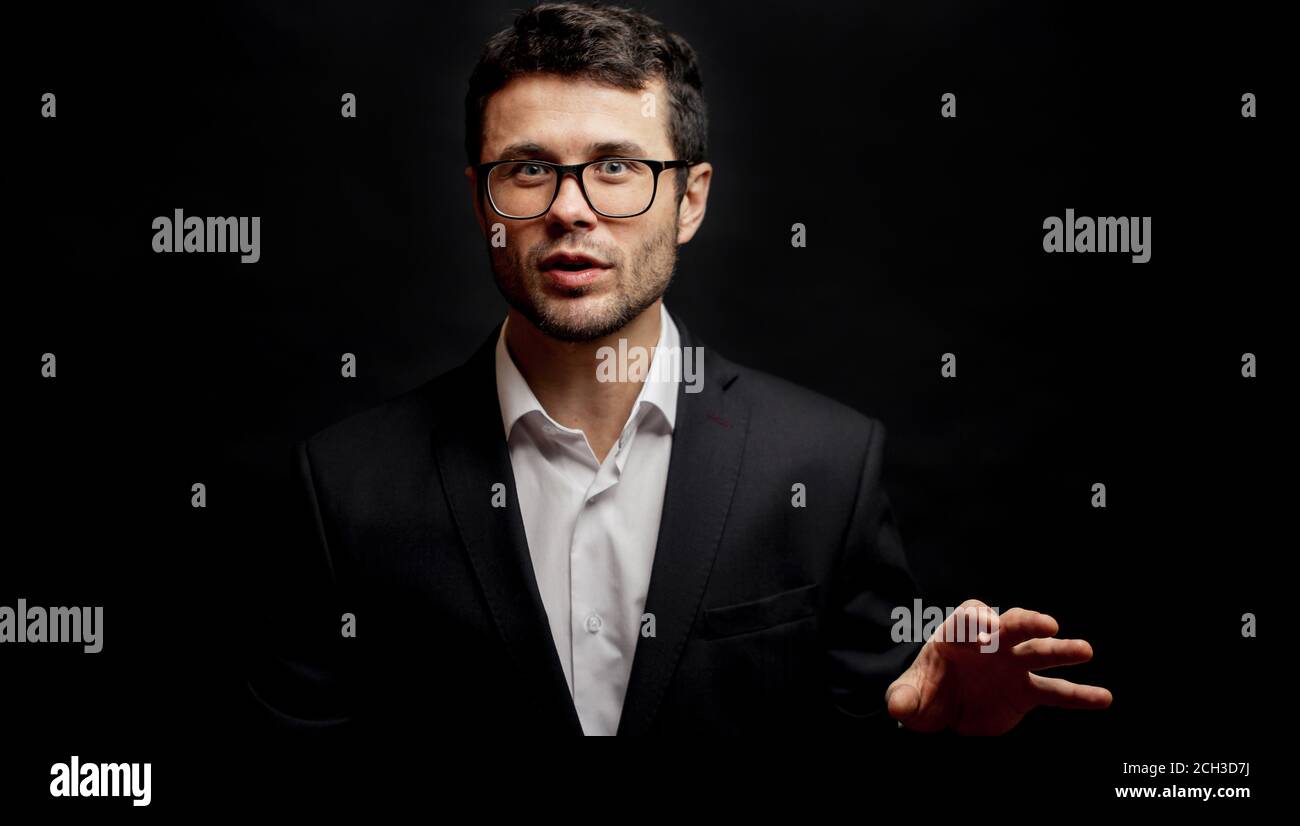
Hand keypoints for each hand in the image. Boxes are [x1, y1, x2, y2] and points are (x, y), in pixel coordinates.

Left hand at [885, 599, 1112, 734]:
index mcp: (957, 636)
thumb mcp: (909, 697)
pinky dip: (1079, 694)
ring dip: (1061, 649)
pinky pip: (1055, 691)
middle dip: (1026, 622)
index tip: (988, 630)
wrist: (943, 711)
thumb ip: (903, 698)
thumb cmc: (924, 693)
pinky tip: (1103, 697)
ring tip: (1085, 650)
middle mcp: (990, 644)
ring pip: (1039, 652)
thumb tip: (897, 706)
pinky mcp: (1026, 691)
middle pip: (1010, 624)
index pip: (968, 619)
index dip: (977, 621)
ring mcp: (1011, 665)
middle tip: (1047, 624)